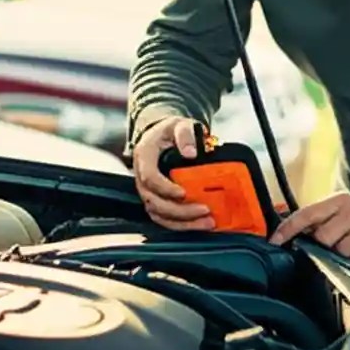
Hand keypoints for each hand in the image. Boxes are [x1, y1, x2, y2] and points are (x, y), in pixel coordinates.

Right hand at [131, 116, 214, 230]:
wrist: (163, 136)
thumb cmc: (171, 131)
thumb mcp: (180, 124)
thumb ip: (185, 135)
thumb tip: (191, 153)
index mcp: (144, 157)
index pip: (149, 178)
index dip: (165, 189)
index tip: (184, 193)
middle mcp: (142, 177)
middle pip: (154, 202)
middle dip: (180, 211)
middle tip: (205, 210)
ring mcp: (148, 191)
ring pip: (159, 215)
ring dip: (183, 223)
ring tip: (207, 222)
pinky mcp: (156, 200)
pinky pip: (165, 218)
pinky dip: (182, 225)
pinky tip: (200, 224)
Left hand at [269, 192, 349, 264]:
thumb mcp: (337, 214)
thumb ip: (315, 221)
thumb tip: (282, 235)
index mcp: (338, 201)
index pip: (307, 214)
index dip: (289, 228)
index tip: (275, 241)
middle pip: (324, 237)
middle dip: (328, 245)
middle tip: (338, 242)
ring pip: (343, 252)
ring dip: (347, 255)